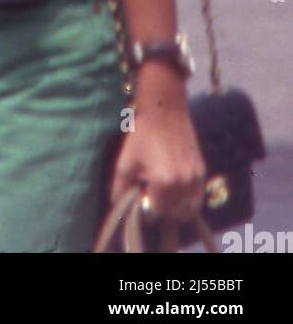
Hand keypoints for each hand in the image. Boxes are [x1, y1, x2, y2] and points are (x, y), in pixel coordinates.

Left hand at [111, 67, 205, 220]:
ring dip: (175, 206)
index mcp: (165, 183)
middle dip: (161, 207)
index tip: (140, 192)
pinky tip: (173, 182)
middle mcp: (185, 184)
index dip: (146, 206)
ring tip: (162, 188)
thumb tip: (121, 208)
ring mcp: (197, 178)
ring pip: (188, 209)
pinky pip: (196, 197)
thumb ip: (120, 190)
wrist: (165, 110)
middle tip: (150, 190)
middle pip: (174, 214)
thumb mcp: (125, 163)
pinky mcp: (203, 172)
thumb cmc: (142, 135)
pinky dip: (186, 198)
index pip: (156, 212)